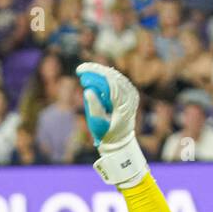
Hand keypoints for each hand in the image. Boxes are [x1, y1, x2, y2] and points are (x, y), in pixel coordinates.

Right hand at [75, 61, 148, 188]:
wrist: (120, 141)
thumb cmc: (107, 134)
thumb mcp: (98, 124)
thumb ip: (94, 107)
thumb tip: (88, 91)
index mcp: (124, 106)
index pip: (111, 84)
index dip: (96, 74)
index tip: (81, 71)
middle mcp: (131, 98)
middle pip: (114, 77)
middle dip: (96, 71)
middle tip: (81, 70)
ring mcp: (132, 95)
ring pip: (116, 76)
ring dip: (100, 72)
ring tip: (85, 72)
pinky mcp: (130, 93)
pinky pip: (118, 80)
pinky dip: (106, 76)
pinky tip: (95, 74)